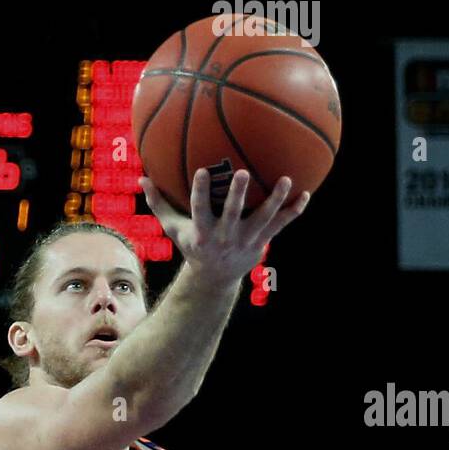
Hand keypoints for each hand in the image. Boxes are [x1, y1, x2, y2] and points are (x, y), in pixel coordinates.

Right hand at [140, 168, 309, 287]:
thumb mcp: (173, 228)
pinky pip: (280, 225)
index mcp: (203, 232)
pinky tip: (306, 195)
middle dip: (237, 195)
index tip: (201, 171)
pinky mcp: (261, 242)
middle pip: (232, 214)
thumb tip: (142, 178)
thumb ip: (158, 203)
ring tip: (286, 180)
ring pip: (263, 219)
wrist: (214, 278)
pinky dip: (294, 211)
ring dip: (275, 200)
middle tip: (242, 173)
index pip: (199, 209)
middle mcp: (224, 237)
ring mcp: (245, 240)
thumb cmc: (192, 245)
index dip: (200, 191)